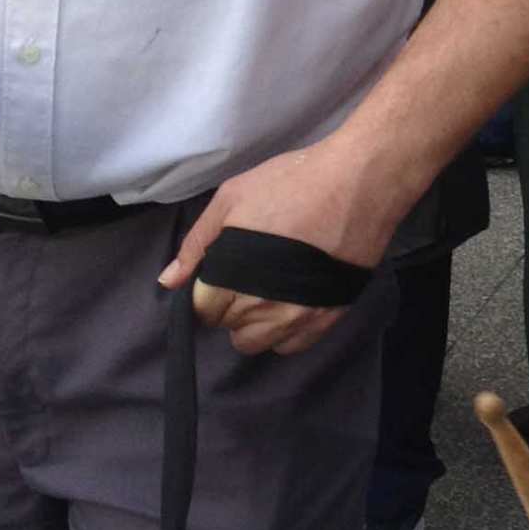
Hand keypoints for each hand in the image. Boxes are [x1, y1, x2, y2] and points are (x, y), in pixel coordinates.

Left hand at [162, 135, 397, 358]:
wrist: (359, 182)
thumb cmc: (291, 182)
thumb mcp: (232, 198)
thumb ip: (197, 244)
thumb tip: (169, 282)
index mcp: (232, 277)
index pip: (202, 310)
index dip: (207, 290)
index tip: (221, 272)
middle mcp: (262, 306)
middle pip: (229, 328)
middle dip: (229, 305)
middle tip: (246, 275)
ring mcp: (297, 316)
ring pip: (258, 343)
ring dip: (254, 323)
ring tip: (267, 291)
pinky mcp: (328, 317)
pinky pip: (292, 347)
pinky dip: (285, 332)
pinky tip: (290, 304)